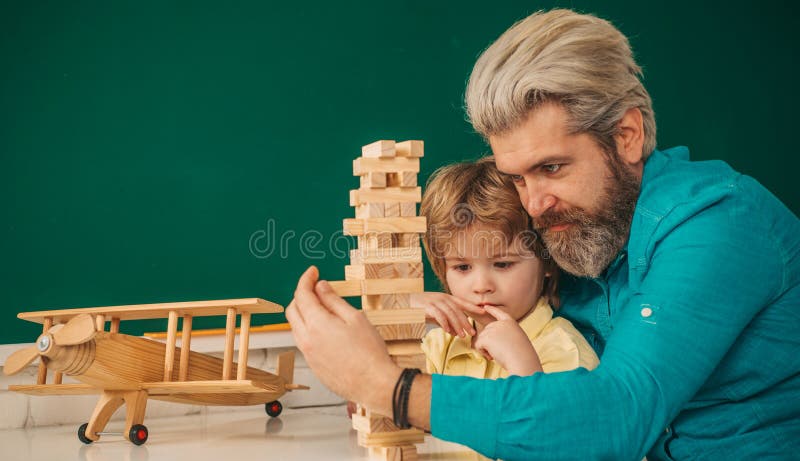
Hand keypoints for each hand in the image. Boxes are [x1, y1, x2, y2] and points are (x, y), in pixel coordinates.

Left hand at [286, 266, 400, 413]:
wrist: (373, 384)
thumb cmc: (369, 353)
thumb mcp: (355, 318)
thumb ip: (333, 300)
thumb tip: (320, 287)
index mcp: (316, 324)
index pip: (302, 295)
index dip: (306, 279)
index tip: (312, 272)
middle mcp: (306, 340)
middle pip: (292, 310)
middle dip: (301, 295)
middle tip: (316, 288)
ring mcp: (308, 355)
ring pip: (296, 327)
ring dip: (304, 313)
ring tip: (323, 308)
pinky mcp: (313, 366)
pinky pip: (303, 342)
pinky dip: (309, 330)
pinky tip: (326, 330)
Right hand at [411, 292, 484, 336]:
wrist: (403, 302)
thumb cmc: (419, 309)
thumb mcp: (434, 313)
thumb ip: (444, 321)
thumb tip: (455, 332)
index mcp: (445, 298)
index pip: (462, 303)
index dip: (473, 307)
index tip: (483, 312)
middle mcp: (442, 298)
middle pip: (458, 310)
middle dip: (466, 322)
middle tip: (472, 333)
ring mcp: (434, 301)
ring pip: (450, 313)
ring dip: (457, 325)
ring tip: (461, 335)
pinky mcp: (427, 306)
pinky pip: (439, 315)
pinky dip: (444, 323)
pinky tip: (447, 331)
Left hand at [472, 306, 541, 375]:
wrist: (522, 361)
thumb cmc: (522, 355)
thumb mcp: (517, 339)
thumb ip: (505, 334)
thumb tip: (490, 337)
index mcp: (511, 323)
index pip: (499, 313)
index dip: (492, 309)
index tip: (485, 306)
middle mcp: (500, 323)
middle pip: (486, 331)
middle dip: (489, 343)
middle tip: (500, 352)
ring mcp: (493, 329)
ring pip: (481, 339)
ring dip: (486, 349)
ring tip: (498, 354)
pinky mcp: (486, 337)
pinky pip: (477, 345)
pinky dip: (483, 353)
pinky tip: (493, 356)